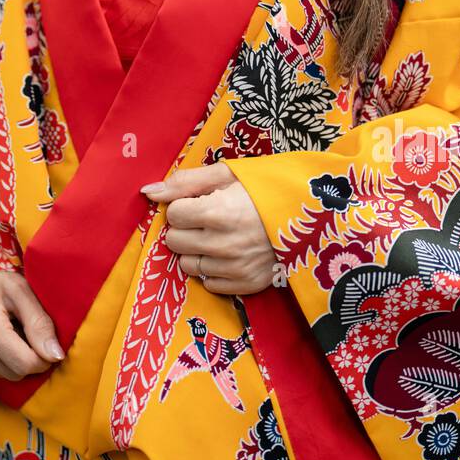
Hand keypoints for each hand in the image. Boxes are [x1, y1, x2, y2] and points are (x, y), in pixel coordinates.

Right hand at [0, 270, 64, 379]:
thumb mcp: (20, 289)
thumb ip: (40, 323)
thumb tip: (56, 355)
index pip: (25, 365)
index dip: (42, 357)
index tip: (44, 343)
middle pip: (12, 373)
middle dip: (25, 358)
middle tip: (24, 332)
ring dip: (8, 358)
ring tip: (5, 330)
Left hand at [141, 163, 275, 294]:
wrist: (310, 217)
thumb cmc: (264, 190)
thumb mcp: (228, 174)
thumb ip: (186, 181)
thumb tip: (149, 192)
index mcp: (218, 212)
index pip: (173, 215)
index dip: (184, 206)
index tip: (200, 203)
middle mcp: (223, 244)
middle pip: (174, 242)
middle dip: (185, 229)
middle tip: (206, 220)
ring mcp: (234, 268)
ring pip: (187, 265)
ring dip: (196, 250)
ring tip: (217, 237)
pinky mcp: (245, 285)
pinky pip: (208, 283)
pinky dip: (213, 269)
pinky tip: (229, 254)